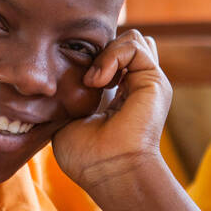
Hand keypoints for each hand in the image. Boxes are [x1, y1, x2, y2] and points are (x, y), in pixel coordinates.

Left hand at [51, 29, 171, 193]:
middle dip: (101, 49)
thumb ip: (69, 95)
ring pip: (132, 39)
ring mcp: (147, 82)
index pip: (112, 57)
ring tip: (92, 81)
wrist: (109, 171)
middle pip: (125, 42)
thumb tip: (55, 76)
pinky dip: (111, 56)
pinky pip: (135, 45)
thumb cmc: (86, 157)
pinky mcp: (154, 80)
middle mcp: (136, 86)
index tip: (74, 79)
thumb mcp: (69, 119)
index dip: (91, 56)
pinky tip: (97, 81)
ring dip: (105, 53)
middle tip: (85, 78)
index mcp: (119, 94)